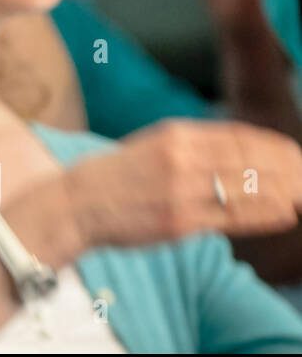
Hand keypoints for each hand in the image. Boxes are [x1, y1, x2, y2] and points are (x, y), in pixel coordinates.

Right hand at [62, 118, 301, 250]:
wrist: (77, 204)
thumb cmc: (115, 178)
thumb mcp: (152, 147)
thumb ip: (192, 148)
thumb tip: (238, 153)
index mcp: (175, 135)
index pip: (239, 136)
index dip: (274, 146)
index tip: (295, 155)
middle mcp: (181, 158)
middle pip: (251, 159)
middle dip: (287, 168)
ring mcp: (182, 190)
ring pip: (248, 187)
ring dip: (284, 191)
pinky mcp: (180, 221)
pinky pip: (234, 216)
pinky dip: (267, 214)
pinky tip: (286, 213)